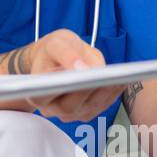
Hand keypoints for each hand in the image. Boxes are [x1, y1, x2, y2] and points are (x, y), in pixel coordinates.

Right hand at [0, 29, 126, 122]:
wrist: (54, 59)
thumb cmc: (53, 51)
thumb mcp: (56, 42)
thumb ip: (67, 53)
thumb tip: (83, 69)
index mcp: (36, 92)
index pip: (44, 96)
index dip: (60, 89)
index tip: (82, 78)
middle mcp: (51, 108)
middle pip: (69, 106)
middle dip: (88, 92)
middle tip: (107, 78)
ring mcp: (68, 114)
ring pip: (88, 108)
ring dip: (104, 94)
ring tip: (120, 78)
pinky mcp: (84, 113)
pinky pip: (99, 107)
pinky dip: (111, 95)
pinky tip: (120, 82)